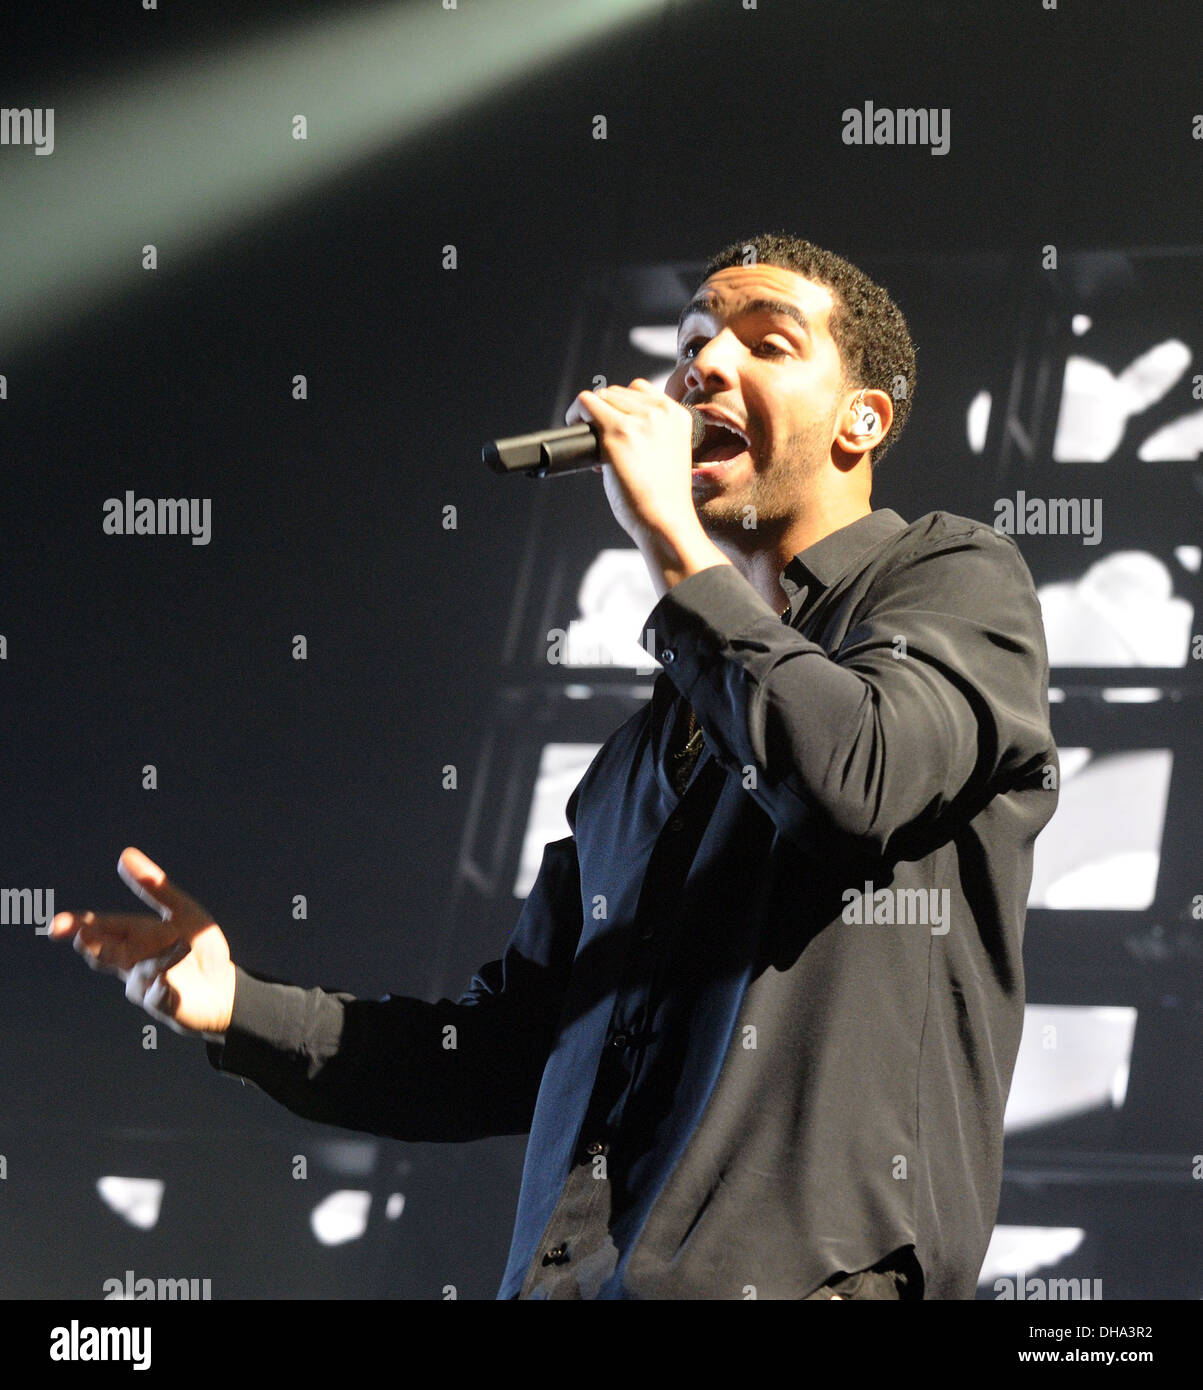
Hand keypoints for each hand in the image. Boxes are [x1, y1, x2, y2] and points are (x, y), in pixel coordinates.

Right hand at [48, 847, 235, 1037]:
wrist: (223, 985)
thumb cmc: (198, 947)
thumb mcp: (182, 910)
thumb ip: (154, 886)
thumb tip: (125, 854)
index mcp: (134, 935)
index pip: (99, 928)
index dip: (77, 926)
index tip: (57, 926)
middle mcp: (132, 961)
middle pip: (107, 953)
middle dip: (96, 947)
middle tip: (84, 938)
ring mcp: (146, 985)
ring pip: (140, 972)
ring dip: (156, 962)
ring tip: (181, 947)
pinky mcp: (165, 1003)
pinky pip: (159, 998)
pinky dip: (161, 991)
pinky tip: (165, 984)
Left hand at [566, 378, 729, 595]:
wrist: (665, 521)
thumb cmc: (663, 500)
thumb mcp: (668, 454)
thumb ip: (650, 433)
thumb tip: (614, 424)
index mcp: (678, 416)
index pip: (641, 391)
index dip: (622, 408)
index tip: (616, 428)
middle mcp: (661, 413)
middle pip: (618, 392)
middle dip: (606, 413)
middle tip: (601, 442)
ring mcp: (639, 420)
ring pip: (602, 395)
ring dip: (591, 414)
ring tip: (591, 441)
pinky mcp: (617, 432)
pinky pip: (585, 403)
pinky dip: (575, 414)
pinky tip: (574, 429)